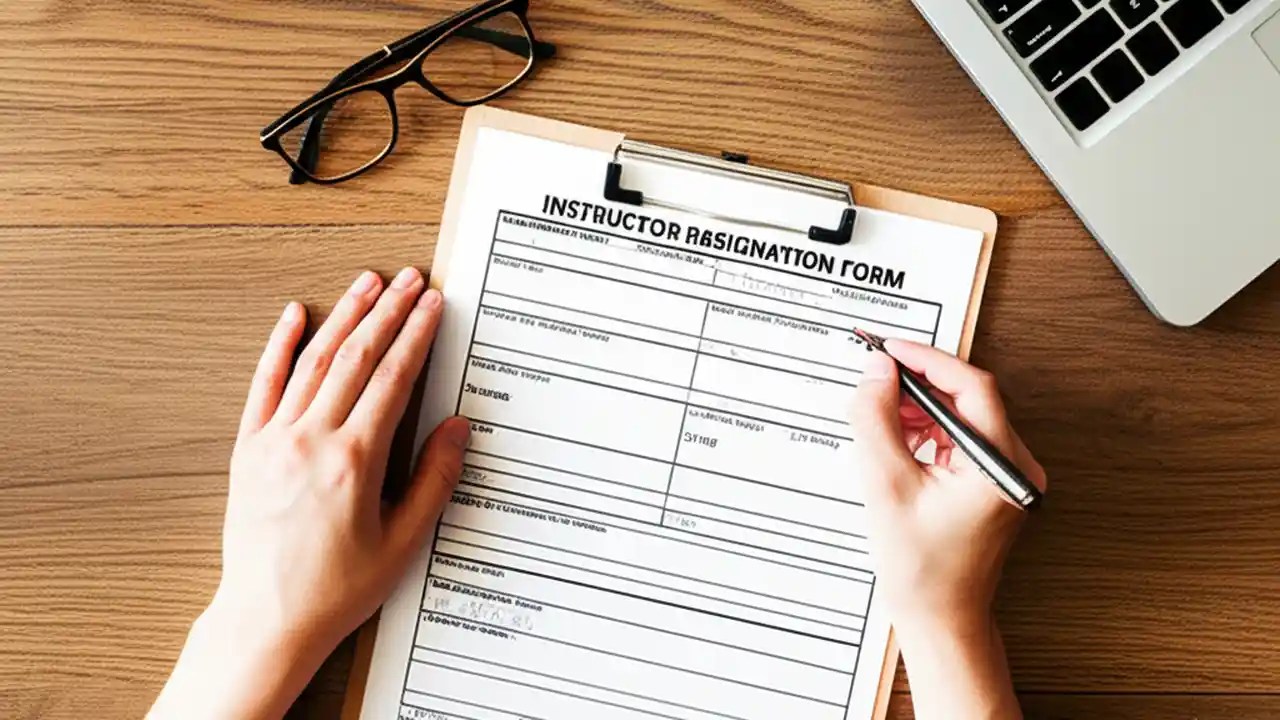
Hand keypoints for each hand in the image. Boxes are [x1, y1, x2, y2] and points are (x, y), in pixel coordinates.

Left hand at [150, 268, 468, 719]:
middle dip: (387, 312)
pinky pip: (265, 385)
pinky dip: (280, 346)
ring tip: (367, 284)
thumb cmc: (335, 589)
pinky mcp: (249, 449)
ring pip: (313, 361)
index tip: (432, 305)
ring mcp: (275, 441)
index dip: (416, 335)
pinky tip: (295, 316)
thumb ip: (434, 479)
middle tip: (409, 279)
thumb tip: (455, 429)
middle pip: (356, 358)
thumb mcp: (403, 541)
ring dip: (344, 317)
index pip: (392, 379)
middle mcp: (312, 441)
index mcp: (355, 461)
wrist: (267, 618)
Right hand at [848, 339, 1045, 719]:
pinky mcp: (990, 482)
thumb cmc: (924, 572)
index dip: (927, 360)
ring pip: (961, 416)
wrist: (940, 618)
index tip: (892, 349)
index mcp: (1001, 466)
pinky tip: (896, 440)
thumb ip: (876, 422)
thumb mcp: (887, 487)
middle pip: (967, 398)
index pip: (972, 386)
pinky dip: (926, 432)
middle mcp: (1014, 467)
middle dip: (917, 386)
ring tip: (879, 417)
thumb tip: (875, 374)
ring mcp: (1005, 475)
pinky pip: (958, 439)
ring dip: (919, 410)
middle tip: (876, 380)